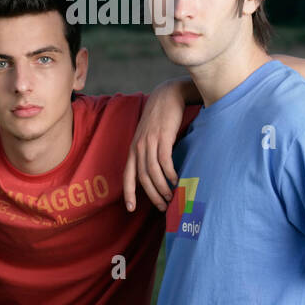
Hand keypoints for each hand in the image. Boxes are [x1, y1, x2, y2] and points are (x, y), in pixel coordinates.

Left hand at [123, 80, 184, 211]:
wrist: (167, 95)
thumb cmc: (160, 118)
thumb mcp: (148, 136)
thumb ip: (148, 152)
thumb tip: (155, 174)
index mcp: (134, 148)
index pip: (128, 175)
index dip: (128, 193)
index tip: (130, 209)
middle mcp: (139, 146)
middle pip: (143, 178)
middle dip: (152, 195)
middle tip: (163, 206)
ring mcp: (150, 141)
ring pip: (153, 172)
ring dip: (162, 187)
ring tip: (172, 197)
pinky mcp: (163, 136)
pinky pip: (164, 160)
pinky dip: (169, 173)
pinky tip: (176, 180)